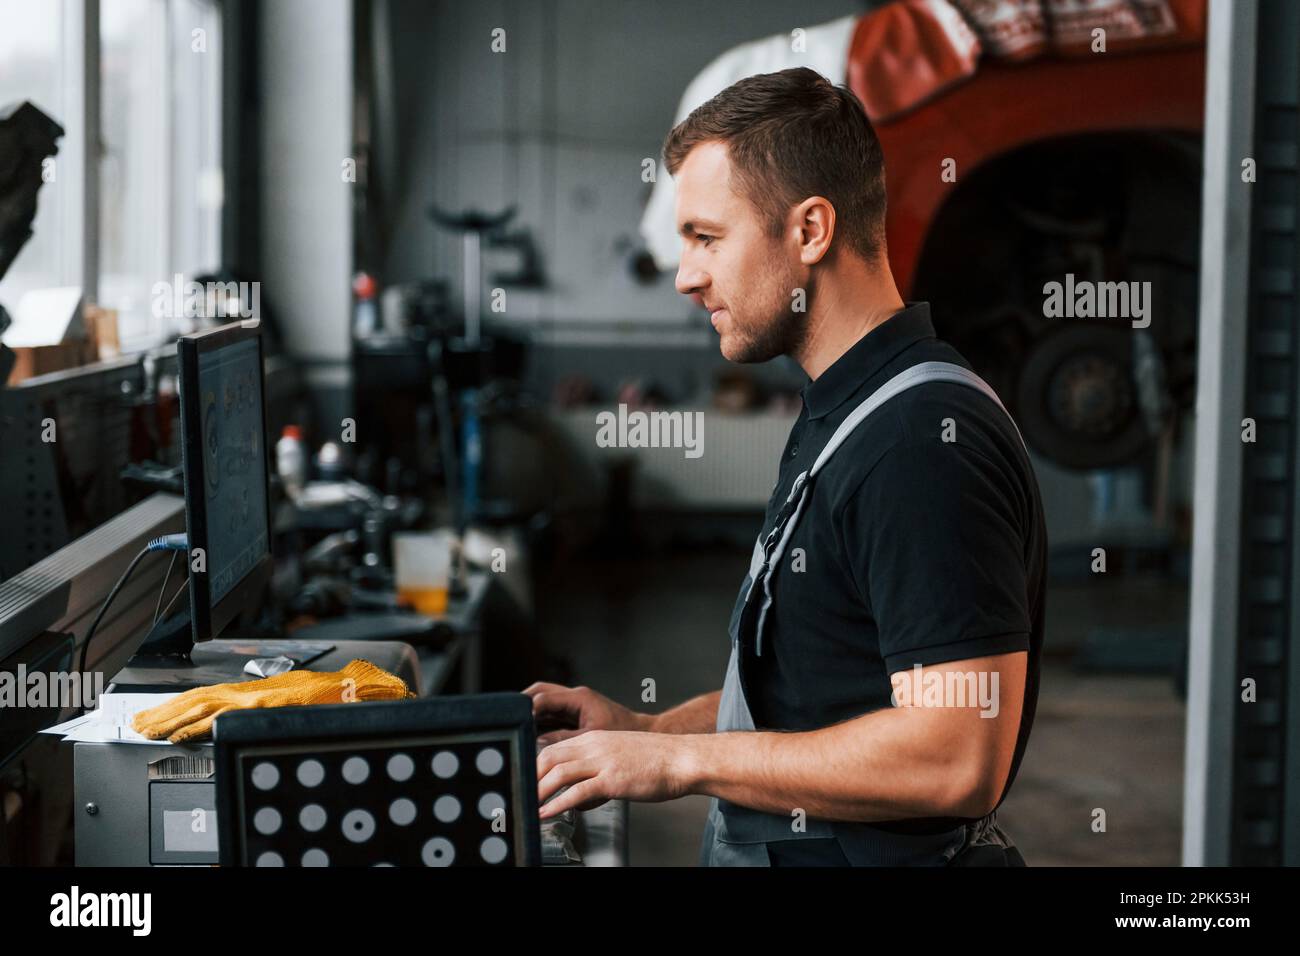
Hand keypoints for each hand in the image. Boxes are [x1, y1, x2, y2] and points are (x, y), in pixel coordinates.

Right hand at [522, 681, 653, 744]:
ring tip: (516, 728)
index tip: (515, 722)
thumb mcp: (592, 739)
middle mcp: (575, 697)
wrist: (645, 734)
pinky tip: (532, 735)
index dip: (527, 708)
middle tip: (508, 718)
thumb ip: (564, 740)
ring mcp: (576, 704)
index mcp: (579, 698)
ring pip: (544, 701)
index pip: (543, 696)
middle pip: (540, 692)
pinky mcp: (577, 714)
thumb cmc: (625, 735)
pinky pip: (552, 713)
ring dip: (530, 712)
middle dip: (522, 704)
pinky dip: (540, 721)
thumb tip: (540, 744)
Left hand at [536, 730, 695, 817]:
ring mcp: (603, 761)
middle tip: (518, 794)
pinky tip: (548, 813)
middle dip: (529, 776)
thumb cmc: (656, 761)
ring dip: (538, 791)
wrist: (682, 758)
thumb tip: (579, 795)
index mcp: (594, 739)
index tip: (523, 780)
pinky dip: (558, 804)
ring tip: (526, 806)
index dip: (533, 764)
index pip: (553, 747)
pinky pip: (578, 791)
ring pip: (558, 772)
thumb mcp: (618, 756)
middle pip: (548, 757)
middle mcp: (594, 746)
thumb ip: (596, 770)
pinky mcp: (613, 779)